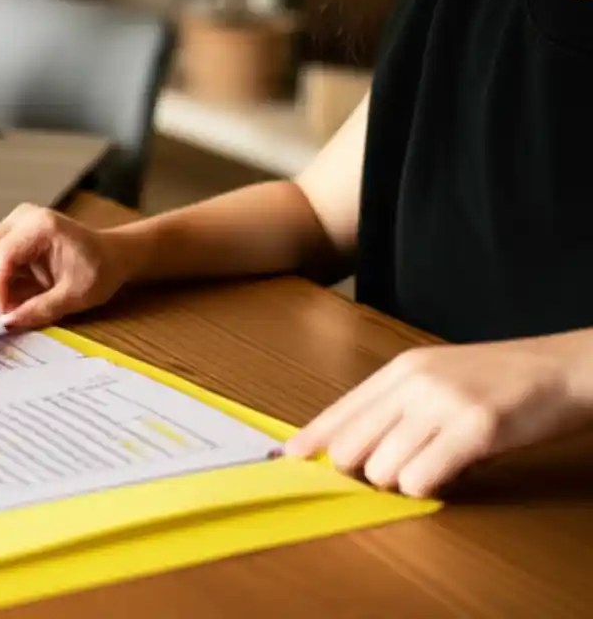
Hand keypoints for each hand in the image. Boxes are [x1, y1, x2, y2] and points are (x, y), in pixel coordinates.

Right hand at [0, 203, 134, 328]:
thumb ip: (41, 309)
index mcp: (41, 226)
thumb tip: (7, 322)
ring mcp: (10, 225)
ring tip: (5, 308)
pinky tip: (6, 298)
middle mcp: (20, 218)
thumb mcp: (77, 295)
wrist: (110, 254)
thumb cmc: (100, 270)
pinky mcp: (6, 236)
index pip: (0, 256)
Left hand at [284, 340, 588, 497]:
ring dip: (403, 482)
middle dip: (365, 471)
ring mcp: (442, 404)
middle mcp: (413, 383)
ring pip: (381, 469)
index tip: (291, 458)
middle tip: (399, 469)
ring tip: (437, 465)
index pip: (341, 410)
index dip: (314, 439)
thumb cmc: (503, 380)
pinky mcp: (474, 428)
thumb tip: (351, 449)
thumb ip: (397, 408)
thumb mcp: (440, 380)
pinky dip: (426, 488)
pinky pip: (419, 478)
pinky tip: (447, 475)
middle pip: (351, 447)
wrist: (565, 369)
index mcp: (401, 370)